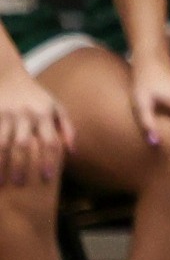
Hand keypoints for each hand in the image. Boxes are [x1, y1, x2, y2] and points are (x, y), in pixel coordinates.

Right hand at [0, 67, 71, 185]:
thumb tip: (72, 152)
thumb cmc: (35, 96)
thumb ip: (67, 128)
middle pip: (24, 144)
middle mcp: (25, 115)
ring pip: (3, 144)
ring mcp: (6, 116)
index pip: (49, 140)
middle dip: (23, 165)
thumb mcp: (55, 106)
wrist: (7, 75)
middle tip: (21, 184)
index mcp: (44, 114)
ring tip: (2, 183)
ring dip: (2, 164)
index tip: (48, 177)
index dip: (49, 160)